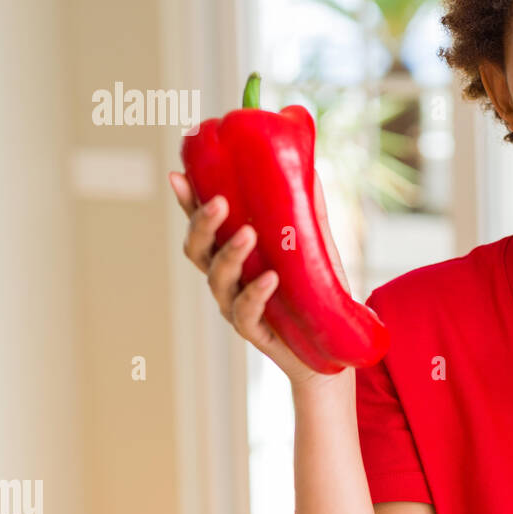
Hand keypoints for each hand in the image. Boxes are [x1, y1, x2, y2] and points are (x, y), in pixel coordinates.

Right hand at [168, 169, 352, 387]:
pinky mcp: (255, 332)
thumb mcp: (314, 245)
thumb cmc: (317, 291)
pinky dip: (254, 294)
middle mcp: (228, 279)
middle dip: (203, 224)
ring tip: (249, 233)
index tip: (178, 176)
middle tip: (220, 203)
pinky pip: (245, 313)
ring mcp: (237, 306)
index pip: (204, 226)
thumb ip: (308, 210)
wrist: (334, 345)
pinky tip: (269, 278)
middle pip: (198, 250)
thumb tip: (310, 168)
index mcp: (235, 254)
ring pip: (218, 280)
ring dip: (230, 254)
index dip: (188, 203)